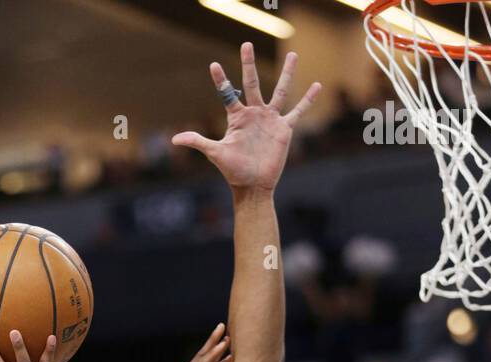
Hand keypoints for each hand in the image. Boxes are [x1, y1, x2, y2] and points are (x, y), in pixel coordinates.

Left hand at [173, 44, 320, 190]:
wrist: (253, 186)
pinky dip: (307, 100)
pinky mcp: (284, 129)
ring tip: (292, 55)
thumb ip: (198, 142)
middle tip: (246, 44)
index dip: (221, 80)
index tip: (213, 65)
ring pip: (280, 91)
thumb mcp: (215, 154)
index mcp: (237, 118)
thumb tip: (174, 139)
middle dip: (248, 64)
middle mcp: (254, 114)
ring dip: (286, 73)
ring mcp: (270, 120)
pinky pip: (298, 111)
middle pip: (252, 83)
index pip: (228, 94)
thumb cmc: (233, 171)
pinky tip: (316, 85)